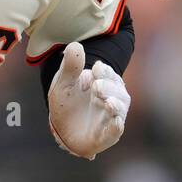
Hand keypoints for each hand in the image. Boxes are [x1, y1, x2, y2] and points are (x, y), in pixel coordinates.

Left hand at [47, 42, 130, 159]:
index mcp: (104, 83)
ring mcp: (111, 118)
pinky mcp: (106, 136)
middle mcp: (112, 99)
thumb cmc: (67, 102)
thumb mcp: (63, 83)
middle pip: (118, 91)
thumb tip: (75, 45)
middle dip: (109, 87)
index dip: (105, 72)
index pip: (109, 74)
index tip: (96, 69)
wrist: (61, 130)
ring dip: (115, 105)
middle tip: (96, 86)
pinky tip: (116, 122)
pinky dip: (117, 127)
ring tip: (107, 102)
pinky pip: (116, 131)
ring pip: (120, 109)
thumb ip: (70, 66)